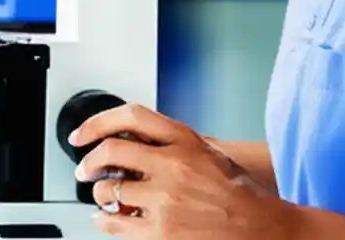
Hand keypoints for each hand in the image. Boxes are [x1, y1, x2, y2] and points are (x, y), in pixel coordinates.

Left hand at [70, 104, 302, 239]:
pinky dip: (104, 219)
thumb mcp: (207, 151)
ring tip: (104, 196)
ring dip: (100, 193)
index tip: (82, 134)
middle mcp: (173, 165)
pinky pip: (115, 222)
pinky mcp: (161, 231)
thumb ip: (171, 141)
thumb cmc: (237, 191)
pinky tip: (108, 217)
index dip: (97, 122)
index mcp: (184, 140)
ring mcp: (165, 199)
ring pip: (109, 189)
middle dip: (90, 162)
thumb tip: (130, 138)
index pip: (130, 116)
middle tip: (85, 170)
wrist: (262, 226)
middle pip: (110, 152)